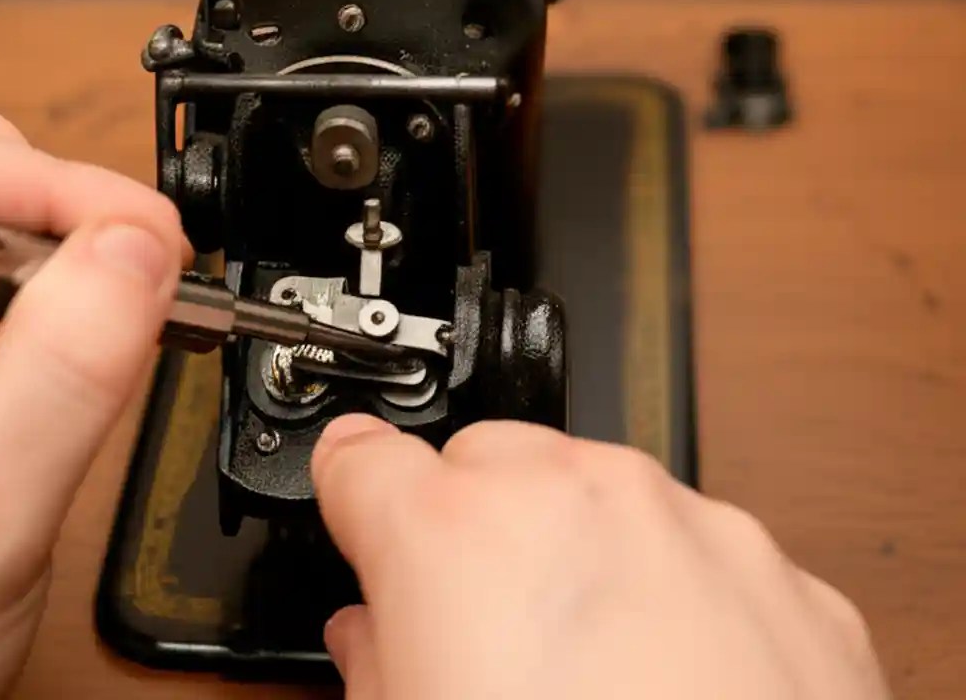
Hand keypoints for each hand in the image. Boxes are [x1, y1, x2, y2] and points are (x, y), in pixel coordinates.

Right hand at [313, 416, 892, 698]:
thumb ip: (371, 661)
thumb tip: (372, 636)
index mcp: (452, 532)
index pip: (361, 457)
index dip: (356, 490)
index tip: (362, 504)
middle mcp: (572, 500)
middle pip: (488, 459)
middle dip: (475, 523)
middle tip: (484, 626)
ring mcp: (686, 525)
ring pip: (601, 493)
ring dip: (582, 551)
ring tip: (591, 670)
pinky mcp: (778, 577)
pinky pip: (699, 551)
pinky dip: (678, 596)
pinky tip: (674, 684)